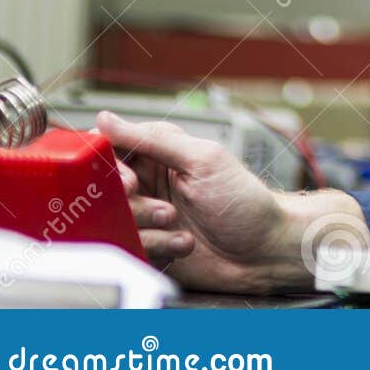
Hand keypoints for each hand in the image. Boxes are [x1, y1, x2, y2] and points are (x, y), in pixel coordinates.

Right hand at [97, 111, 363, 294]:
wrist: (264, 250)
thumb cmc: (243, 200)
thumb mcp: (203, 161)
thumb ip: (153, 139)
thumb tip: (105, 119)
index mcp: (158, 155)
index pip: (109, 151)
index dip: (108, 167)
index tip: (128, 181)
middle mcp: (148, 185)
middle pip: (105, 191)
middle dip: (134, 204)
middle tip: (165, 210)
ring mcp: (146, 218)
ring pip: (114, 222)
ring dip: (149, 227)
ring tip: (180, 225)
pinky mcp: (147, 247)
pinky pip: (129, 248)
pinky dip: (157, 247)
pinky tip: (185, 244)